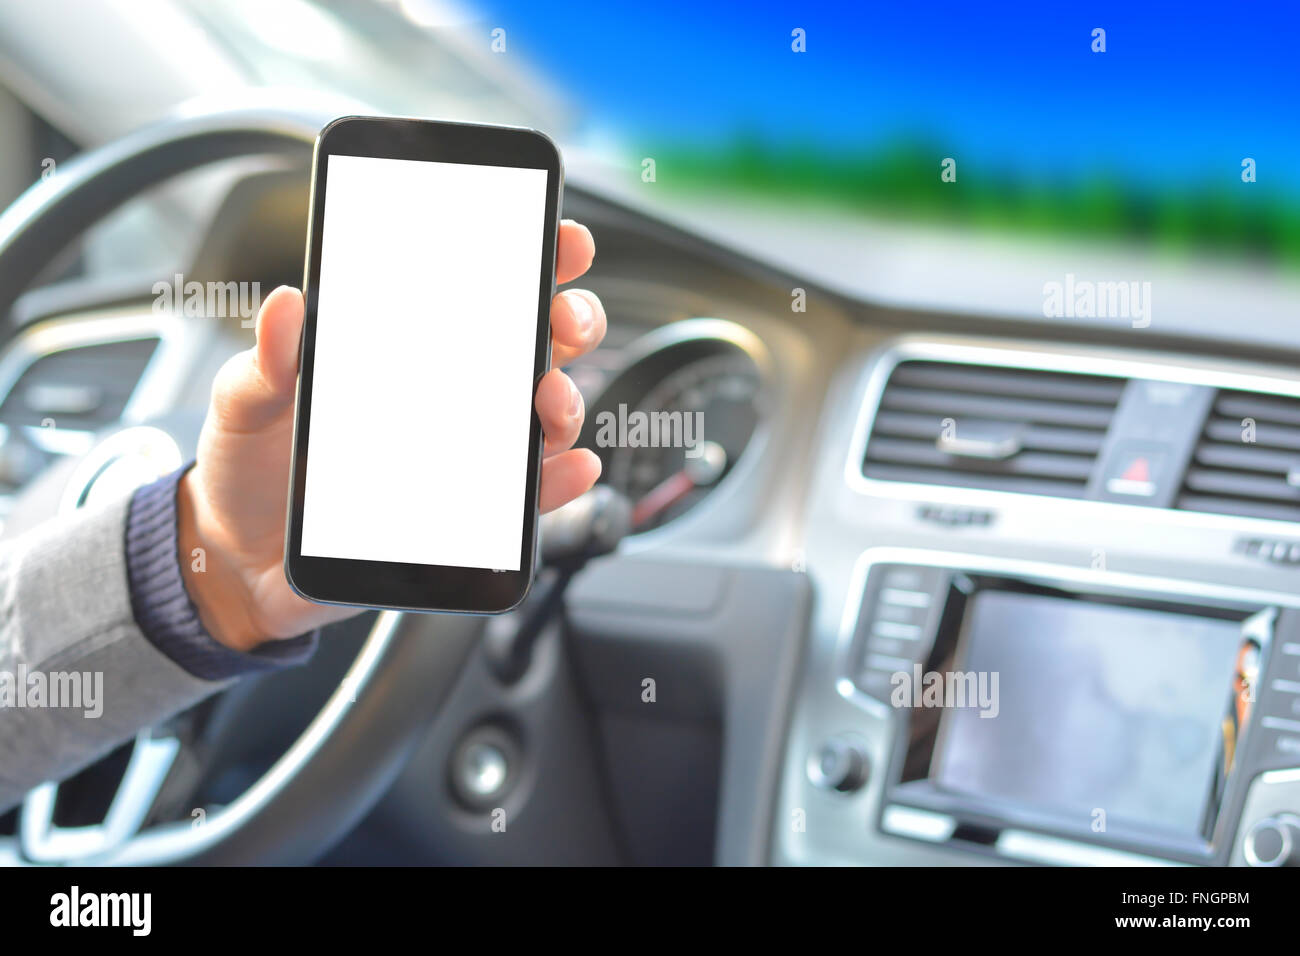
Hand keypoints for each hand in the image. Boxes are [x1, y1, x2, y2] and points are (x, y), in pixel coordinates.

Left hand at [178, 220, 606, 651]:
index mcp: (404, 349)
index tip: (560, 240)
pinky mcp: (471, 512)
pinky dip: (559, 481)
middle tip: (564, 321)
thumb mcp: (246, 405)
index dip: (532, 256)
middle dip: (571, 321)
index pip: (479, 290)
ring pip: (545, 415)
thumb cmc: (249, 468)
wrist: (241, 560)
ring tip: (550, 403)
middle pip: (536, 345)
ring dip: (566, 401)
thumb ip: (266, 361)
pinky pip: (531, 496)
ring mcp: (466, 452)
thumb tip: (286, 304)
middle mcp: (449, 394)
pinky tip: (568, 469)